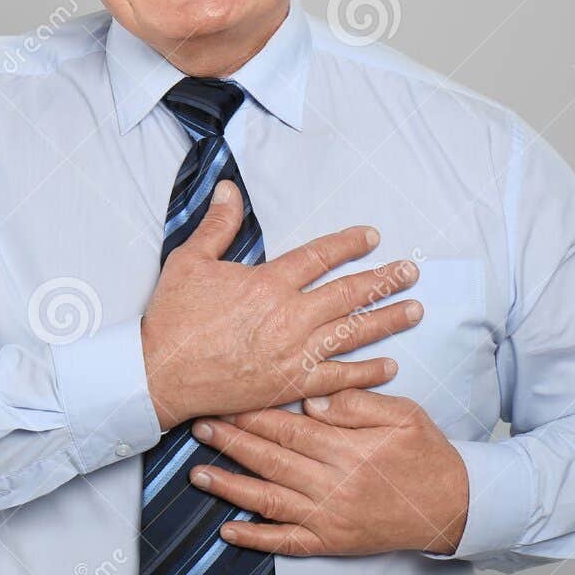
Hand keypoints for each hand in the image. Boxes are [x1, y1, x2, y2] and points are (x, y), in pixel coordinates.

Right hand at [141, 180, 423, 429]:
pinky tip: (390, 365)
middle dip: (384, 280)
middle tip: (411, 271)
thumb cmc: (173, 318)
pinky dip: (366, 372)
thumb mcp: (190, 260)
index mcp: (268, 283)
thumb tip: (231, 188)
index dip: (349, 243)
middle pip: (349, 293)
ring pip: (352, 333)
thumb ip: (218, 225)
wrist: (160, 373)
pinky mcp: (290, 385)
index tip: (372, 237)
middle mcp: (289, 316)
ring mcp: (293, 353)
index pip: (320, 256)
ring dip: (387, 320)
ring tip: (415, 309)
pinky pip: (338, 379)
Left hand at [186, 389, 469, 555]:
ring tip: (197, 472)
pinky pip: (286, 542)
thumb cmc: (427, 455)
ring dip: (230, 486)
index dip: (252, 414)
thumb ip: (357, 405)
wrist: (454, 507)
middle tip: (198, 426)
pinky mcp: (331, 541)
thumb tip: (312, 401)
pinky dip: (255, 538)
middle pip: (271, 459)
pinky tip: (227, 529)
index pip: (289, 427)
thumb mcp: (403, 415)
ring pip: (269, 499)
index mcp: (349, 449)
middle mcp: (333, 484)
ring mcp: (329, 517)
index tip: (225, 400)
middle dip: (230, 441)